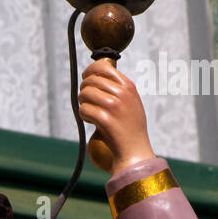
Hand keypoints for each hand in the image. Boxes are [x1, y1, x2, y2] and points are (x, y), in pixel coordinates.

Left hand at [78, 59, 153, 173]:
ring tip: (90, 112)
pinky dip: (84, 115)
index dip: (90, 72)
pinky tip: (91, 121)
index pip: (103, 67)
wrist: (135, 151)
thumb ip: (119, 88)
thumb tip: (97, 74)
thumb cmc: (130, 128)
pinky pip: (84, 109)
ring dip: (83, 103)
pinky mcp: (105, 119)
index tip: (86, 79)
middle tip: (86, 101)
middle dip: (84, 90)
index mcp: (128, 86)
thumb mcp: (131, 102)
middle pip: (91, 80)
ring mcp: (113, 106)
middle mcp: (121, 93)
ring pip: (85, 94)